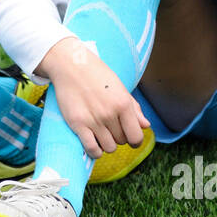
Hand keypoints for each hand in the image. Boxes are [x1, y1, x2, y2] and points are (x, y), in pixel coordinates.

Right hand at [38, 36, 150, 156]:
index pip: (136, 136)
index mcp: (123, 103)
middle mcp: (109, 113)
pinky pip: (92, 149)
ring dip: (106, 143)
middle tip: (110, 126)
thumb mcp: (119, 87)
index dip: (135, 140)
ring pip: (108, 148)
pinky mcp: (77, 123)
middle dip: (118, 137)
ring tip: (101, 132)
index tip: (130, 138)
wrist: (70, 65)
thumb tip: (146, 126)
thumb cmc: (96, 75)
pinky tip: (93, 142)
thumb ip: (134, 108)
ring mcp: (93, 119)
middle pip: (121, 141)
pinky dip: (95, 151)